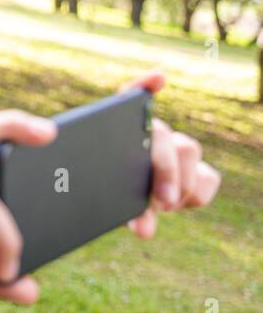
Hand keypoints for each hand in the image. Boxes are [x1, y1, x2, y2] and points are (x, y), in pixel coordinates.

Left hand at [118, 70, 221, 238]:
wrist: (117, 204)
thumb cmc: (105, 197)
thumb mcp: (106, 201)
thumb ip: (122, 212)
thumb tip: (147, 233)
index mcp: (120, 131)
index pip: (130, 97)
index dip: (144, 85)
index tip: (158, 79)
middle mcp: (150, 134)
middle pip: (168, 136)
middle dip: (168, 169)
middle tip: (163, 201)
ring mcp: (174, 150)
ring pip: (191, 150)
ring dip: (182, 182)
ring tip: (165, 206)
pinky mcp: (193, 171)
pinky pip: (208, 177)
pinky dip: (197, 194)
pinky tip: (179, 206)